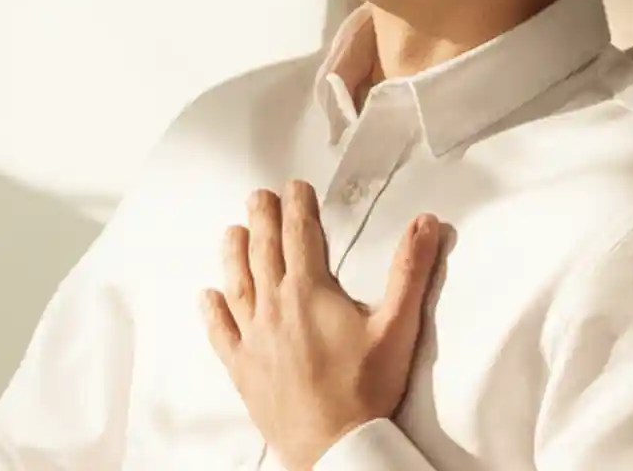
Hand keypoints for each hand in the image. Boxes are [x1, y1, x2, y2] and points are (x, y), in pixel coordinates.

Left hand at [199, 180, 442, 470]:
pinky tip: (206, 296)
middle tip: (258, 196)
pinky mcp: (242, 368)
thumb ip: (410, 271)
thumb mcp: (398, 326)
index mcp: (309, 292)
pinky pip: (220, 333)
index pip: (300, 235)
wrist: (334, 447)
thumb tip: (426, 223)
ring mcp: (253, 338)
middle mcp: (274, 307)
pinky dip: (212, 312)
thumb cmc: (367, 389)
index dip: (297, 207)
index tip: (294, 187)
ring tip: (231, 231)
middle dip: (262, 219)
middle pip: (264, 251)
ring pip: (237, 284)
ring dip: (233, 253)